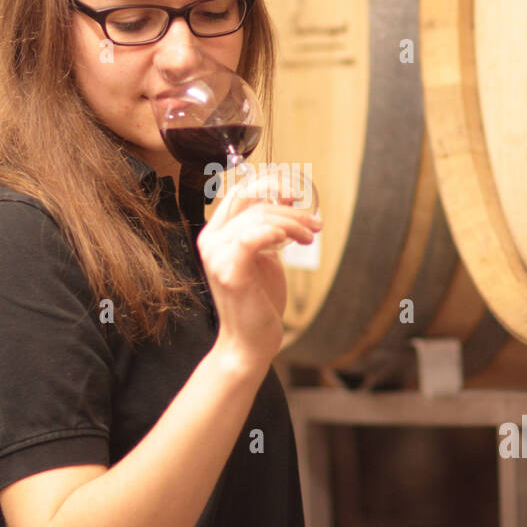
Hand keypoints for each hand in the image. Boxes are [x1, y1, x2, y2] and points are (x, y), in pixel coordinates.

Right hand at [197, 178, 322, 368]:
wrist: (251, 342)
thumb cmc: (259, 301)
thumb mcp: (268, 256)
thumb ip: (271, 228)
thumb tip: (286, 196)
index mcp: (216, 234)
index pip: (238, 192)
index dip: (269, 184)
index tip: (296, 194)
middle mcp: (210, 241)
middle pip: (253, 202)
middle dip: (290, 209)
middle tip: (315, 224)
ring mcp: (216, 256)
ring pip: (259, 217)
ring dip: (292, 223)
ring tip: (310, 237)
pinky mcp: (229, 271)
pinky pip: (253, 237)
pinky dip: (277, 232)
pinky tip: (294, 240)